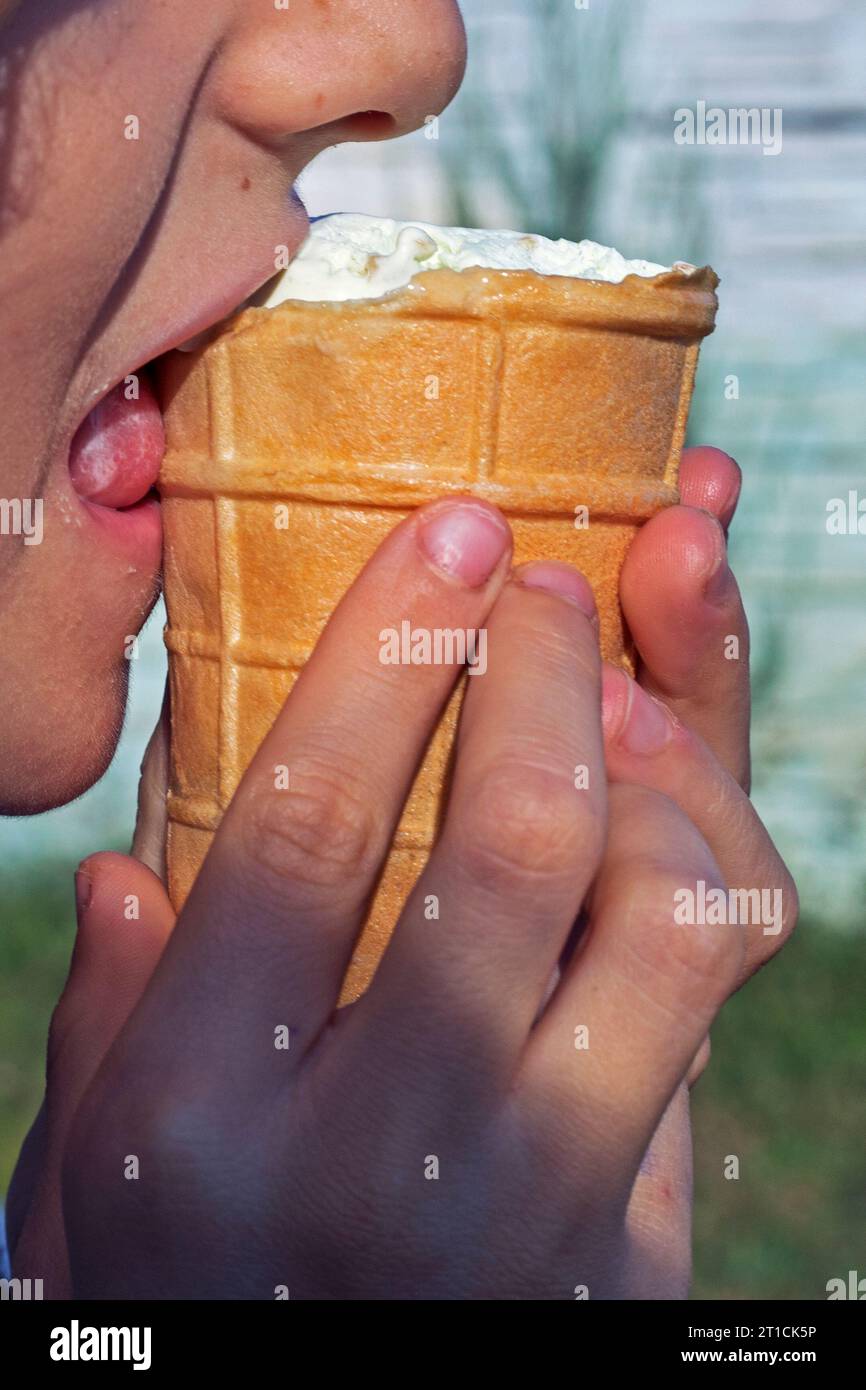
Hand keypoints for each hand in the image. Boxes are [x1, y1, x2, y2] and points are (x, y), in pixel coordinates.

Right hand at [8, 456, 795, 1298]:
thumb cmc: (176, 1314)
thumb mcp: (90, 1185)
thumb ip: (105, 1032)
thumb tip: (123, 877)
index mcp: (202, 1114)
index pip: (305, 826)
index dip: (391, 654)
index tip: (452, 528)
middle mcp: (383, 1151)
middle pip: (521, 846)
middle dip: (553, 670)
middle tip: (548, 575)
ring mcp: (535, 1205)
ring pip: (679, 923)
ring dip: (673, 772)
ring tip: (623, 702)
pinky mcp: (634, 1246)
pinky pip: (716, 1020)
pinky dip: (710, 880)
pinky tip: (672, 813)